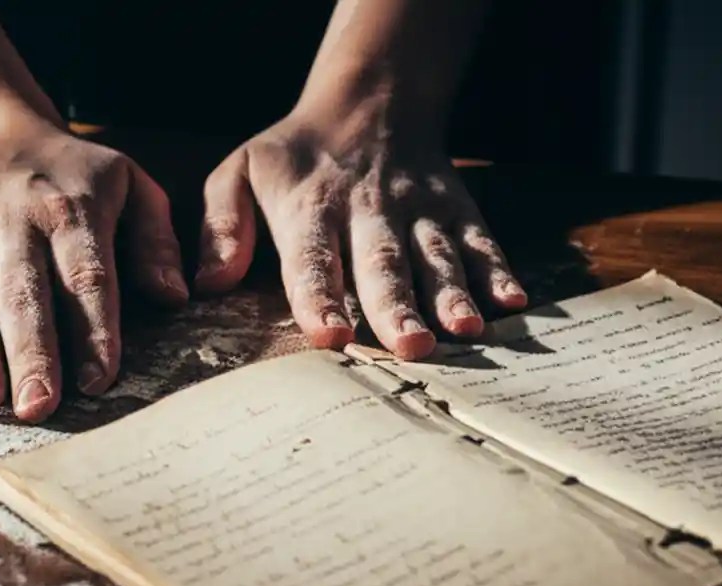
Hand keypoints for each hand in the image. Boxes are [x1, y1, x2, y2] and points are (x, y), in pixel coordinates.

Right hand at [0, 98, 186, 420]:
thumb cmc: (73, 176)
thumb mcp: (130, 186)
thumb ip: (155, 241)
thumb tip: (174, 296)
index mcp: (71, 211)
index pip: (84, 276)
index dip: (92, 329)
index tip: (98, 379)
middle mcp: (13, 226)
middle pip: (22, 296)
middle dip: (30, 353)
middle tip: (39, 407)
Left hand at [197, 104, 525, 359]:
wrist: (369, 101)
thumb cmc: (293, 157)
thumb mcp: (238, 173)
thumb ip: (220, 227)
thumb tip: (208, 285)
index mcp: (310, 207)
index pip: (313, 256)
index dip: (320, 296)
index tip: (328, 335)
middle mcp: (368, 209)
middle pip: (383, 262)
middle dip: (396, 305)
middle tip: (409, 347)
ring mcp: (419, 208)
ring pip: (436, 254)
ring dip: (451, 294)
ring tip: (465, 332)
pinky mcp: (457, 207)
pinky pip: (480, 239)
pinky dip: (499, 270)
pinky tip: (513, 304)